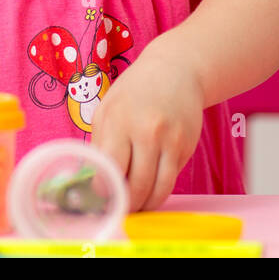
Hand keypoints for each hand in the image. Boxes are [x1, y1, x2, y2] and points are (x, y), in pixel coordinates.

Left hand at [91, 41, 204, 211]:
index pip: (110, 169)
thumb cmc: (135, 92)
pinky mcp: (187, 146)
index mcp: (119, 121)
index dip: (105, 191)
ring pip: (159, 190)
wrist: (175, 70)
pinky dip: (160, 190)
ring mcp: (170, 139)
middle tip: (120, 209)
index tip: (102, 198)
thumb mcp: (108, 109)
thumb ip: (100, 144)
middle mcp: (146, 131)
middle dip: (127, 205)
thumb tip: (91, 181)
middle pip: (137, 186)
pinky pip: (171, 178)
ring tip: (137, 206)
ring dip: (146, 205)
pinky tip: (151, 189)